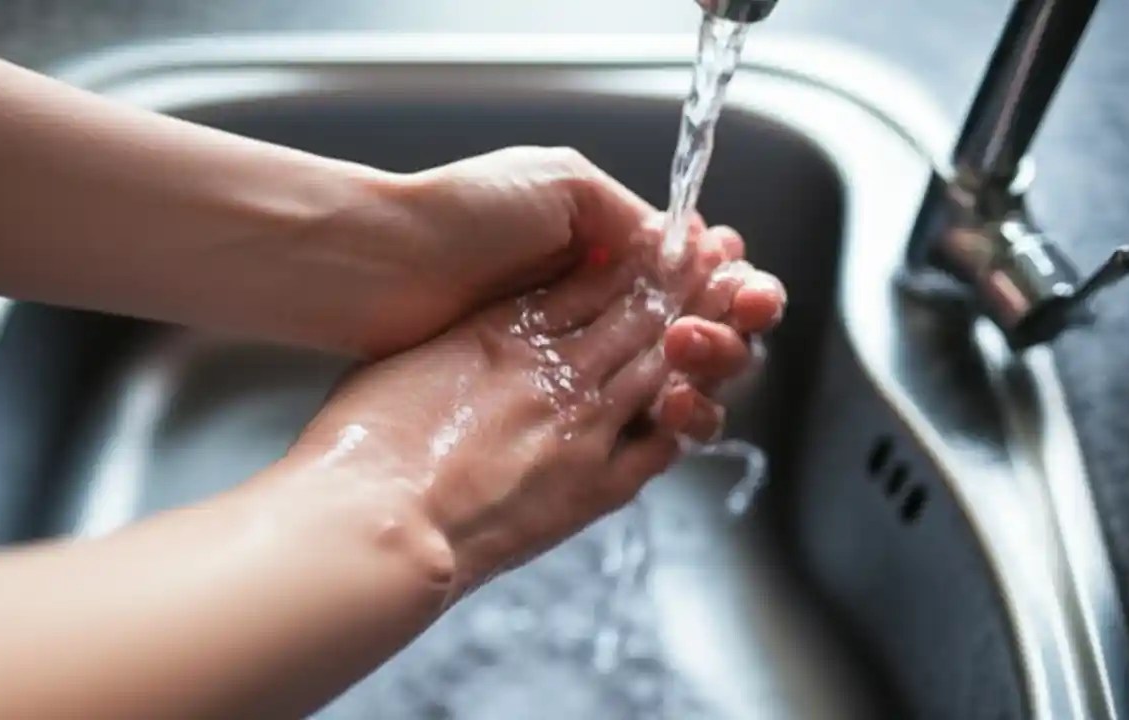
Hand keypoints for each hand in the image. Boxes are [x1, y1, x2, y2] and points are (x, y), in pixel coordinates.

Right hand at [280, 220, 783, 597]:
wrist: (375, 525)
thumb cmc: (362, 447)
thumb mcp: (404, 361)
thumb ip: (456, 340)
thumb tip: (478, 333)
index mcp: (504, 332)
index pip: (586, 281)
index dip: (630, 254)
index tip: (659, 233)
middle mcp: (554, 370)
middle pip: (635, 311)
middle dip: (681, 277)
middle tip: (718, 250)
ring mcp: (582, 427)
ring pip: (657, 361)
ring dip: (698, 325)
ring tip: (728, 295)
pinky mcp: (594, 486)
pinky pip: (657, 439)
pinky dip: (683, 407)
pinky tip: (699, 390)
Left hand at [351, 147, 783, 379]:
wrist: (378, 269)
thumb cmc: (459, 218)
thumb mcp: (554, 182)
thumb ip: (619, 211)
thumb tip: (677, 244)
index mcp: (584, 256)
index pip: (667, 275)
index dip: (711, 276)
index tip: (738, 274)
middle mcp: (575, 318)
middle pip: (671, 328)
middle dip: (721, 319)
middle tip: (750, 311)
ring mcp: (561, 370)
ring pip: (655, 375)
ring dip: (698, 362)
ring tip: (705, 348)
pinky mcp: (542, 415)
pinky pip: (622, 425)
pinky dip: (662, 413)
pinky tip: (680, 400)